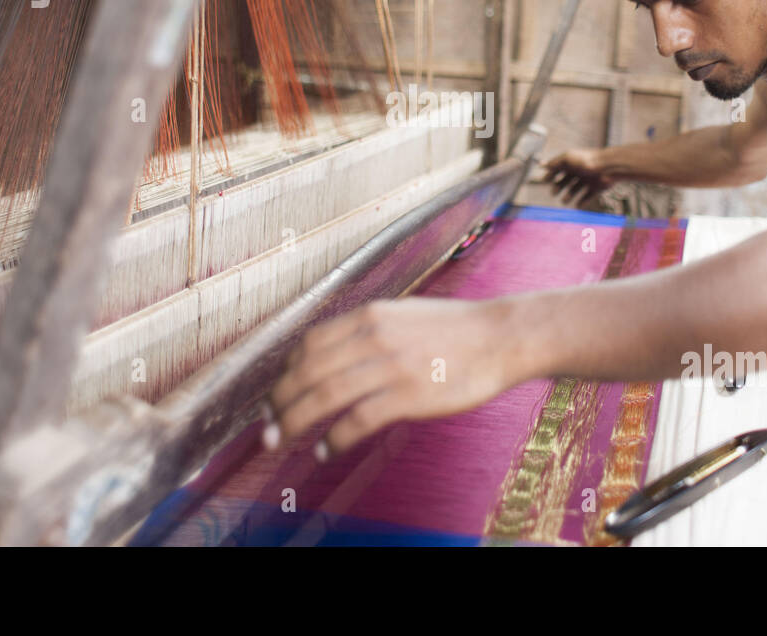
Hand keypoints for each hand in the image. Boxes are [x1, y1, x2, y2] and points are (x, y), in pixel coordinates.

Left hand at [265, 296, 528, 457]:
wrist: (501, 337)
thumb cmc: (455, 329)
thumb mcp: (403, 315)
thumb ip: (368, 330)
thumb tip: (332, 354)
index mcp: (370, 315)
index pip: (309, 344)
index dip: (284, 372)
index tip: (274, 393)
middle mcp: (374, 337)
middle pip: (308, 372)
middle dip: (279, 402)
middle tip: (266, 426)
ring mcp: (391, 366)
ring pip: (325, 396)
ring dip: (295, 422)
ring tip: (280, 441)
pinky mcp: (410, 395)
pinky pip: (359, 421)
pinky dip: (335, 439)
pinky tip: (325, 451)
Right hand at [540, 148, 614, 207]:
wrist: (607, 167)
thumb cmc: (586, 160)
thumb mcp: (567, 158)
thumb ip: (555, 163)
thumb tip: (542, 165)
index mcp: (573, 163)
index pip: (559, 169)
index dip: (551, 175)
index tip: (544, 181)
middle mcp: (580, 171)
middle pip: (566, 181)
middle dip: (559, 187)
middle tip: (554, 193)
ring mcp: (588, 180)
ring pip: (576, 190)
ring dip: (569, 196)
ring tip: (565, 201)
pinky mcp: (597, 188)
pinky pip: (588, 197)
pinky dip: (582, 202)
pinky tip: (577, 206)